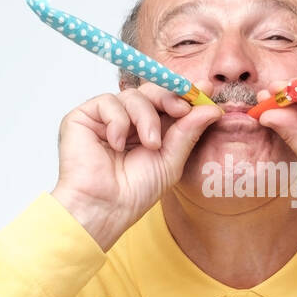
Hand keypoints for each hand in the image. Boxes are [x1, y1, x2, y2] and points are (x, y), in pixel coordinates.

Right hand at [51, 83, 222, 249]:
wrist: (104, 207)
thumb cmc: (134, 192)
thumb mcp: (171, 161)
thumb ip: (188, 132)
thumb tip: (212, 108)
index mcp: (150, 130)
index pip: (168, 102)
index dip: (186, 93)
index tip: (205, 89)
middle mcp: (128, 121)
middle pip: (152, 90)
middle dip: (170, 96)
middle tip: (182, 109)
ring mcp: (106, 118)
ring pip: (133, 95)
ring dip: (146, 118)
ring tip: (150, 144)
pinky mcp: (83, 116)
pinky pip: (108, 102)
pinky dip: (118, 121)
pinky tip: (117, 144)